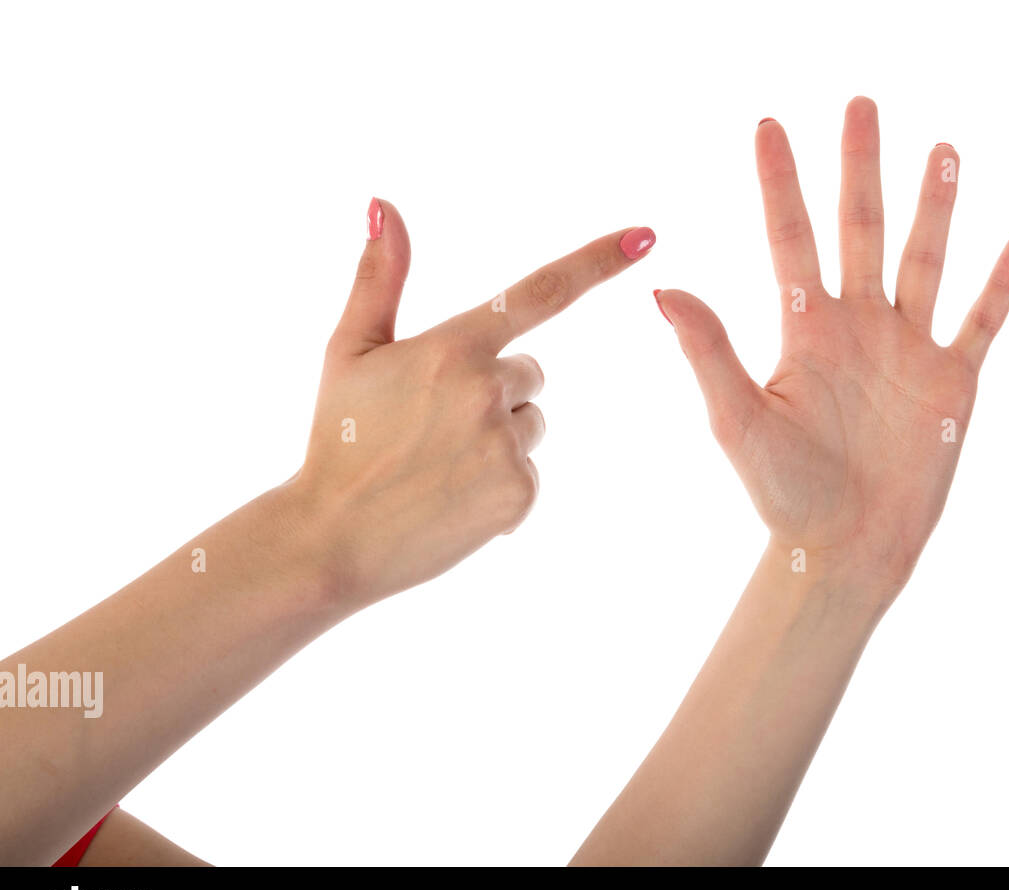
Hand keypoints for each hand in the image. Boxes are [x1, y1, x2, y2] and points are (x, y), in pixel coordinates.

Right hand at [294, 199, 654, 607]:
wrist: (332, 538)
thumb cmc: (337, 438)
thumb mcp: (349, 351)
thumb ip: (379, 278)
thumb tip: (386, 204)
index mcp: (453, 347)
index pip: (541, 291)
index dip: (599, 260)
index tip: (647, 234)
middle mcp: (488, 390)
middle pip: (530, 372)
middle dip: (494, 390)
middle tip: (432, 425)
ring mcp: (507, 445)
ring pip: (532, 423)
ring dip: (500, 436)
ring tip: (439, 464)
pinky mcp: (519, 494)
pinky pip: (529, 472)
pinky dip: (500, 483)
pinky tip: (453, 497)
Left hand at [655, 98, 1008, 585]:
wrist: (845, 547)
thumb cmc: (783, 492)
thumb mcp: (738, 419)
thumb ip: (709, 351)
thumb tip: (661, 288)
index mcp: (804, 330)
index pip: (790, 238)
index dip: (779, 184)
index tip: (768, 125)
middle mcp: (858, 326)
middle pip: (860, 231)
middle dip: (860, 170)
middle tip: (860, 106)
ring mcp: (908, 350)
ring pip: (924, 262)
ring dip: (934, 208)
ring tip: (942, 149)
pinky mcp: (952, 382)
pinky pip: (982, 321)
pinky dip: (1002, 284)